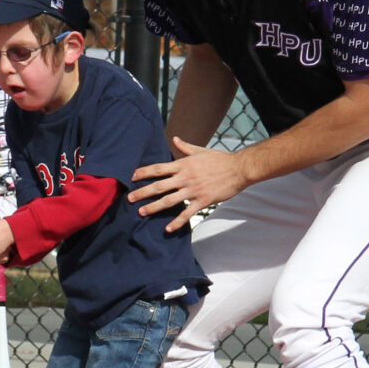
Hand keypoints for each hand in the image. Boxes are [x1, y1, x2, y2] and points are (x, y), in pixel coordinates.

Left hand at [130, 138, 248, 231]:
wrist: (239, 168)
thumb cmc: (220, 159)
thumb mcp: (201, 150)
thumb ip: (185, 147)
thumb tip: (174, 138)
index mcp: (183, 164)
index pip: (158, 168)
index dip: (143, 173)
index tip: (131, 177)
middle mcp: (185, 177)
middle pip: (159, 185)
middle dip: (143, 192)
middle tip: (129, 198)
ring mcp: (194, 190)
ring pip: (169, 200)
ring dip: (154, 207)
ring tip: (142, 212)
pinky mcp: (203, 201)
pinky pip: (187, 213)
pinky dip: (177, 222)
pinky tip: (167, 229)